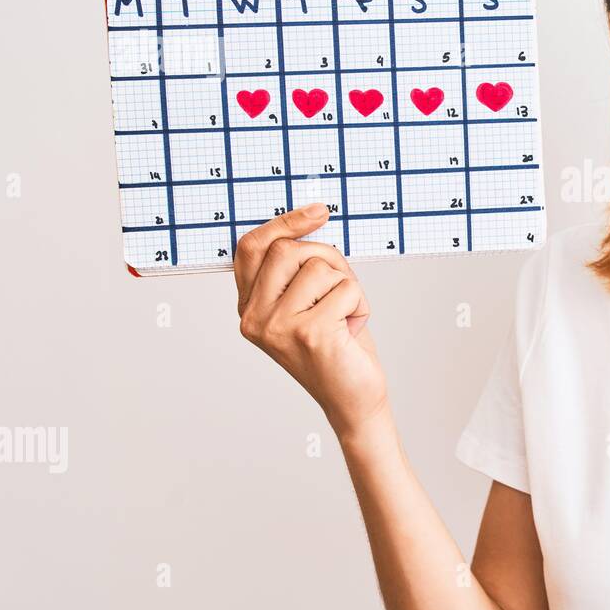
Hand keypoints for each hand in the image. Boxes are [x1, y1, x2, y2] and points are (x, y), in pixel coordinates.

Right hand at [234, 203, 388, 436]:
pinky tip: (352, 330)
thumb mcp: (309, 302)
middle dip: (328, 259)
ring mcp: (278, 327)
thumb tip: (309, 217)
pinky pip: (346, 288)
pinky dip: (360, 304)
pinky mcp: (308, 333)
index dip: (284, 222)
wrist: (353, 399)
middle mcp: (254, 318)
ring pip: (320, 266)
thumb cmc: (337, 346)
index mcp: (249, 307)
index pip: (252, 248)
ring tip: (345, 317)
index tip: (318, 211)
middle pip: (287, 250)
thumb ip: (298, 269)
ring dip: (347, 286)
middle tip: (342, 290)